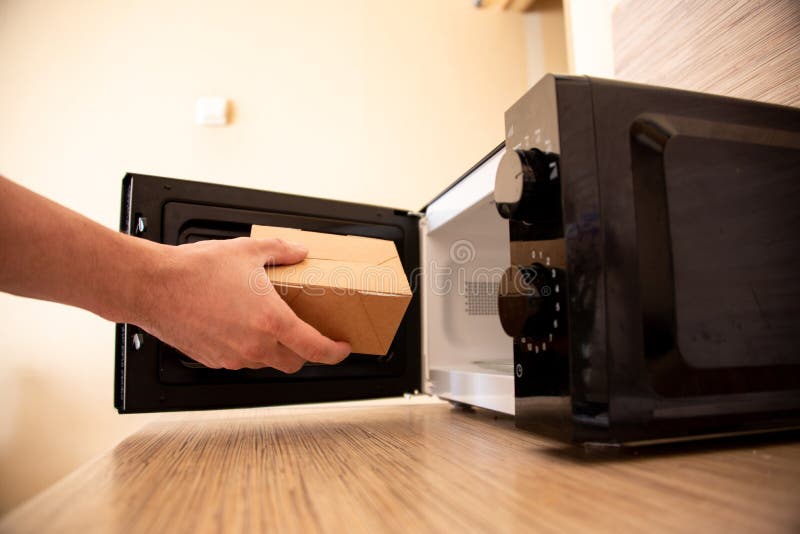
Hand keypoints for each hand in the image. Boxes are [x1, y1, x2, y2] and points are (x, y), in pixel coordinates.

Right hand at [139, 237, 351, 371]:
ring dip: (275, 350)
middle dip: (306, 351)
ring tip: (268, 323)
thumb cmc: (194, 270)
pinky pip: (241, 361)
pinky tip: (240, 326)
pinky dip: (249, 349)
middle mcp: (254, 346)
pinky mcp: (214, 360)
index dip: (335, 353)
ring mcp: (233, 357)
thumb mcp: (248, 251)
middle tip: (307, 333)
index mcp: (271, 321)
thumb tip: (298, 252)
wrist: (152, 286)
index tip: (342, 348)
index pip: (315, 349)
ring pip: (267, 363)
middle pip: (294, 362)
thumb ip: (281, 251)